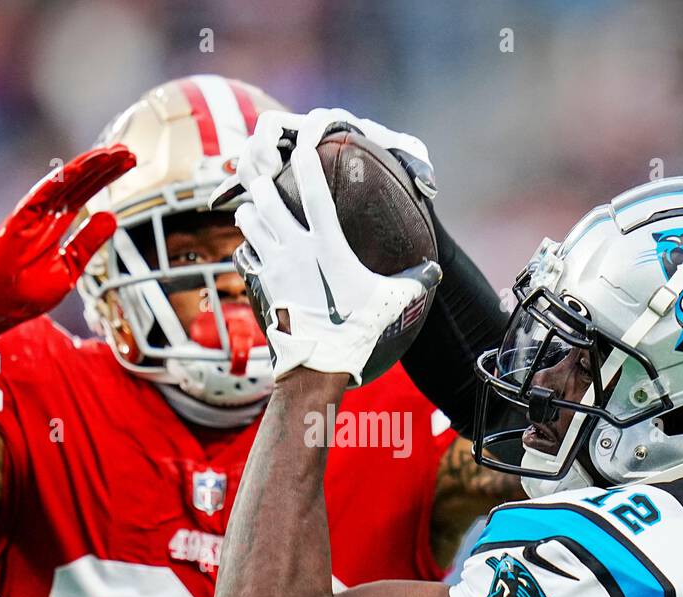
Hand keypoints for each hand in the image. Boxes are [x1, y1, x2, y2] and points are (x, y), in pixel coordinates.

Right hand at [0, 146, 135, 340]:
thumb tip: (112, 216)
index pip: (84, 193)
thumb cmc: (29, 292)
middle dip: (103, 166)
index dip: (105, 176)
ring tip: (111, 154)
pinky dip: (58, 182)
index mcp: (56, 224)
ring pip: (61, 184)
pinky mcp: (16, 223)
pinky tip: (78, 168)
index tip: (129, 162)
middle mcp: (44, 214)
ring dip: (86, 167)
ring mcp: (30, 216)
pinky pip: (39, 197)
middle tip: (128, 151)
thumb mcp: (69, 266)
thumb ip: (88, 242)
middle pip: (77, 183)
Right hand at [209, 107, 436, 210]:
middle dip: (265, 145)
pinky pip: (249, 175)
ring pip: (254, 149)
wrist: (378, 202)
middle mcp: (306, 138)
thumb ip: (416, 158)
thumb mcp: (409, 166)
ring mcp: (287, 157)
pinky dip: (239, 184)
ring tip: (253, 189)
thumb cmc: (395, 179)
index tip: (308, 147)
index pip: (315, 120)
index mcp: (334, 128)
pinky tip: (234, 202)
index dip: (308, 130)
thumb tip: (425, 172)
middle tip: (268, 171)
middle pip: (272, 128)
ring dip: (248, 164)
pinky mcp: (276, 179)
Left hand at [231, 163, 440, 384]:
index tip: (304, 147)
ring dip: (252, 210)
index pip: (314, 195)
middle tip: (272, 179)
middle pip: (267, 199)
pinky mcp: (263, 281)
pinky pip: (246, 249)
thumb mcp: (389, 301)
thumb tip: (436, 271)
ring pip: (249, 221)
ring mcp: (275, 265)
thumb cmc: (354, 328)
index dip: (308, 166)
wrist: (317, 362)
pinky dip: (249, 239)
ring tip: (260, 207)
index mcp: (327, 247)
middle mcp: (296, 250)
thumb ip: (413, 281)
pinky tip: (257, 241)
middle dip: (266, 184)